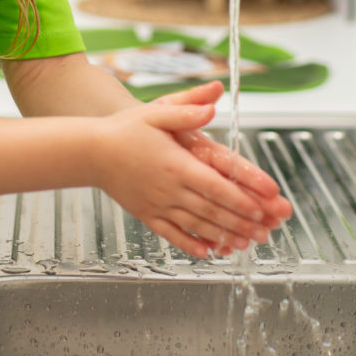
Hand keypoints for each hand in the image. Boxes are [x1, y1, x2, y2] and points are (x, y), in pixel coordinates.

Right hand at [90, 83, 275, 258]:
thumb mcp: (155, 112)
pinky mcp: (146, 214)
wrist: (89, 152)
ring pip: (196, 225)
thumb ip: (186, 109)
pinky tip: (207, 252)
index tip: (261, 207)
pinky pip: (171, 234)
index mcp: (175, 163)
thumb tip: (212, 103)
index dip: (240, 198)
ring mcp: (157, 205)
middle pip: (211, 209)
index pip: (215, 185)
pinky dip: (191, 245)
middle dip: (241, 222)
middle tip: (265, 231)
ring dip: (223, 235)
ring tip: (246, 243)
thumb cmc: (124, 130)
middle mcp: (169, 188)